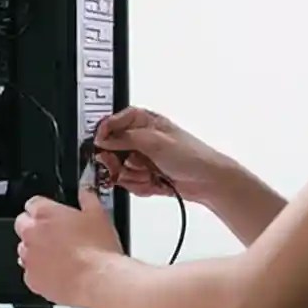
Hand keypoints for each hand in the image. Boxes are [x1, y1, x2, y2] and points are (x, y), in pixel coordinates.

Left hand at [14, 187, 124, 307]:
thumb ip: (87, 197)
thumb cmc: (98, 250)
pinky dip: (40, 273)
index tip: (53, 215)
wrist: (98, 281)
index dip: (44, 209)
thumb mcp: (99, 215)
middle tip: (57, 235)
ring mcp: (29, 257)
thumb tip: (85, 190)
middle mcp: (31, 233)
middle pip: (23, 224)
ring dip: (36, 250)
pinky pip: (30, 273)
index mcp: (44, 212)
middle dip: (35, 228)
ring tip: (60, 256)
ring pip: (24, 249)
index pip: (32, 203)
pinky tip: (59, 273)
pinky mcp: (31, 279)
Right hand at [94, 107, 236, 202]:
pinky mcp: (144, 176)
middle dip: (118, 162)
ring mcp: (142, 159)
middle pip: (112, 149)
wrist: (207, 181)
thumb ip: (126, 139)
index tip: (100, 144)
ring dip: (133, 176)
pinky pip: (129, 183)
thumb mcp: (155, 142)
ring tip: (150, 175)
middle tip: (129, 165)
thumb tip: (104, 139)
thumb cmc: (191, 156)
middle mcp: (141, 139)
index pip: (114, 122)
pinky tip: (154, 183)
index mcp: (144, 122)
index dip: (105, 132)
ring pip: (119, 169)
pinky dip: (140, 186)